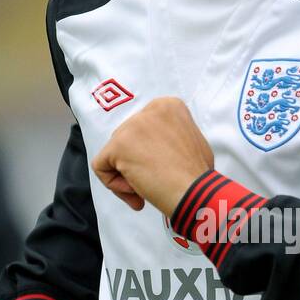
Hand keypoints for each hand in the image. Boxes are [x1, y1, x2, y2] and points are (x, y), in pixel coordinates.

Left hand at [92, 96, 214, 217]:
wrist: (196, 194)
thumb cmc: (198, 176)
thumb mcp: (190, 140)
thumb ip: (170, 135)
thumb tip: (153, 144)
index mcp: (168, 106)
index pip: (141, 129)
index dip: (148, 153)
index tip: (162, 169)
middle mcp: (149, 110)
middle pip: (125, 139)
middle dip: (135, 164)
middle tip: (155, 181)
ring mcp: (132, 126)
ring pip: (112, 154)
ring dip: (127, 175)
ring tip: (149, 187)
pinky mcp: (118, 146)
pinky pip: (101, 167)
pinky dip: (114, 185)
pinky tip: (137, 192)